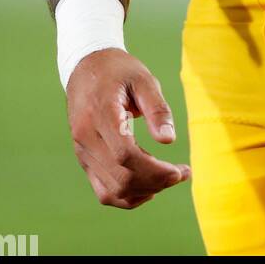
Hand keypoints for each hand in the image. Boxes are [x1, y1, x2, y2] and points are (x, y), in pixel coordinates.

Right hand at [66, 50, 190, 209]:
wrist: (86, 67)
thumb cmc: (118, 70)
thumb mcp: (143, 79)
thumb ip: (157, 108)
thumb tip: (169, 140)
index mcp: (101, 114)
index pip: (126, 155)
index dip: (155, 170)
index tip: (180, 170)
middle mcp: (86, 138)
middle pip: (121, 177)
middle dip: (155, 183)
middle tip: (181, 174)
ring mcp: (82, 152)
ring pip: (112, 190)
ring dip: (144, 192)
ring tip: (168, 179)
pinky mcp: (85, 159)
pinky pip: (103, 191)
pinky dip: (127, 196)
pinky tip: (149, 188)